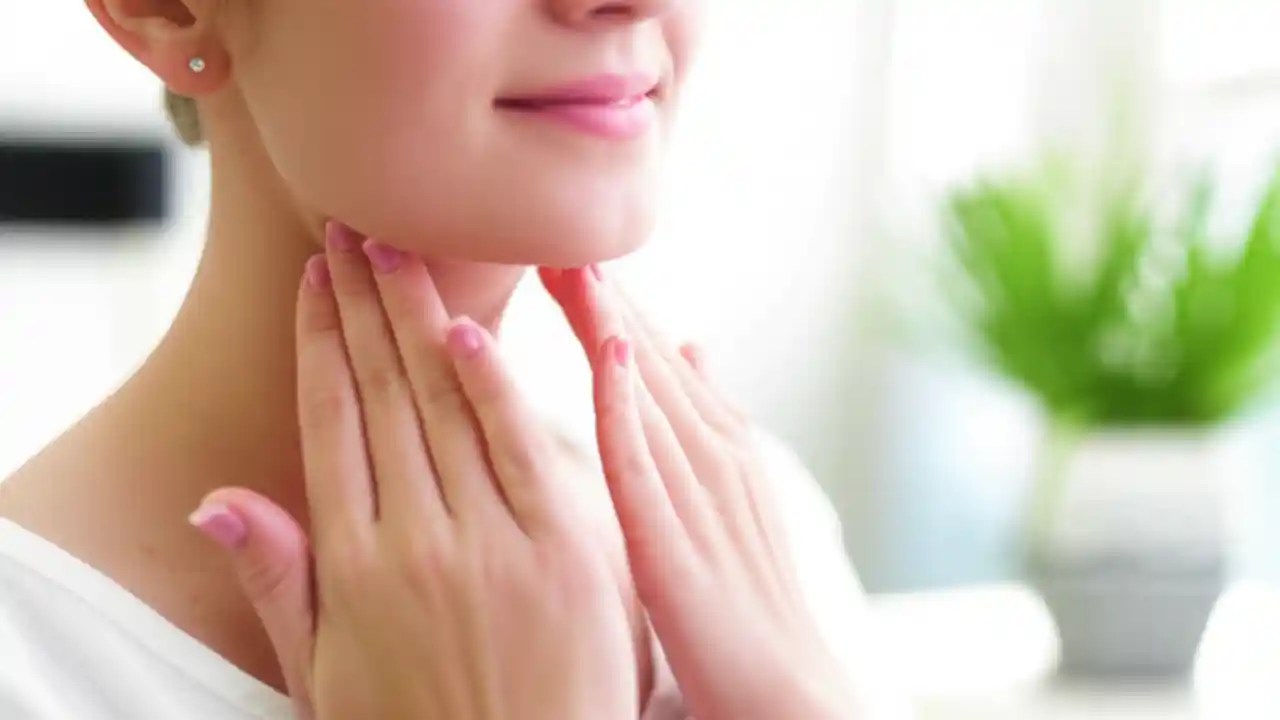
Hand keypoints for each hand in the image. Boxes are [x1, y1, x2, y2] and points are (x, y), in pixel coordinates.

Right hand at [187, 223, 637, 719]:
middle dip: (366, 307)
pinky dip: (495, 388)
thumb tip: (218, 503)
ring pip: (446, 409)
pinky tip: (471, 330)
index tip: (316, 282)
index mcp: (354, 566)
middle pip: (383, 397)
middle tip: (355, 234)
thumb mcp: (323, 676)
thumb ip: (279, 583)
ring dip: (420, 322)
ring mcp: (494, 546)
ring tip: (401, 254)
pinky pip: (526, 450)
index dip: (320, 344)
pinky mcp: (566, 554)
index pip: (331, 424)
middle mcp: (416, 543)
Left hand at [539, 265, 856, 719]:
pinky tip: (605, 350)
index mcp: (720, 448)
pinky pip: (646, 459)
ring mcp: (703, 496)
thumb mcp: (727, 498)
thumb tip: (695, 345)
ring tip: (570, 261)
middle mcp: (717, 456)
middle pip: (650, 359)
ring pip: (646, 391)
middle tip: (553, 229)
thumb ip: (703, 420)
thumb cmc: (748, 606)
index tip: (568, 249)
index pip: (656, 359)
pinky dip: (625, 400)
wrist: (787, 696)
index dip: (615, 302)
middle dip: (605, 293)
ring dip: (609, 322)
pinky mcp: (680, 543)